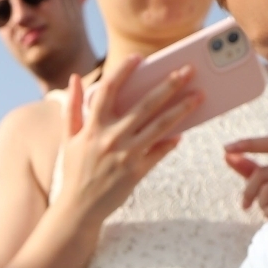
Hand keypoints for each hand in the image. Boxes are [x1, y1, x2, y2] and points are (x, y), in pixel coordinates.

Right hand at [58, 58, 201, 225]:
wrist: (78, 209)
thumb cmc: (74, 172)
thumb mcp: (68, 139)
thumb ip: (72, 107)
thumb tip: (74, 79)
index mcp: (92, 128)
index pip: (109, 90)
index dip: (123, 71)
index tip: (139, 59)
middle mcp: (111, 139)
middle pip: (145, 105)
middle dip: (169, 85)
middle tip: (188, 70)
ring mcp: (125, 156)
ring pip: (159, 126)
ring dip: (181, 109)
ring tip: (199, 96)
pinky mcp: (136, 172)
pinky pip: (158, 152)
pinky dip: (171, 142)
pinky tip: (182, 131)